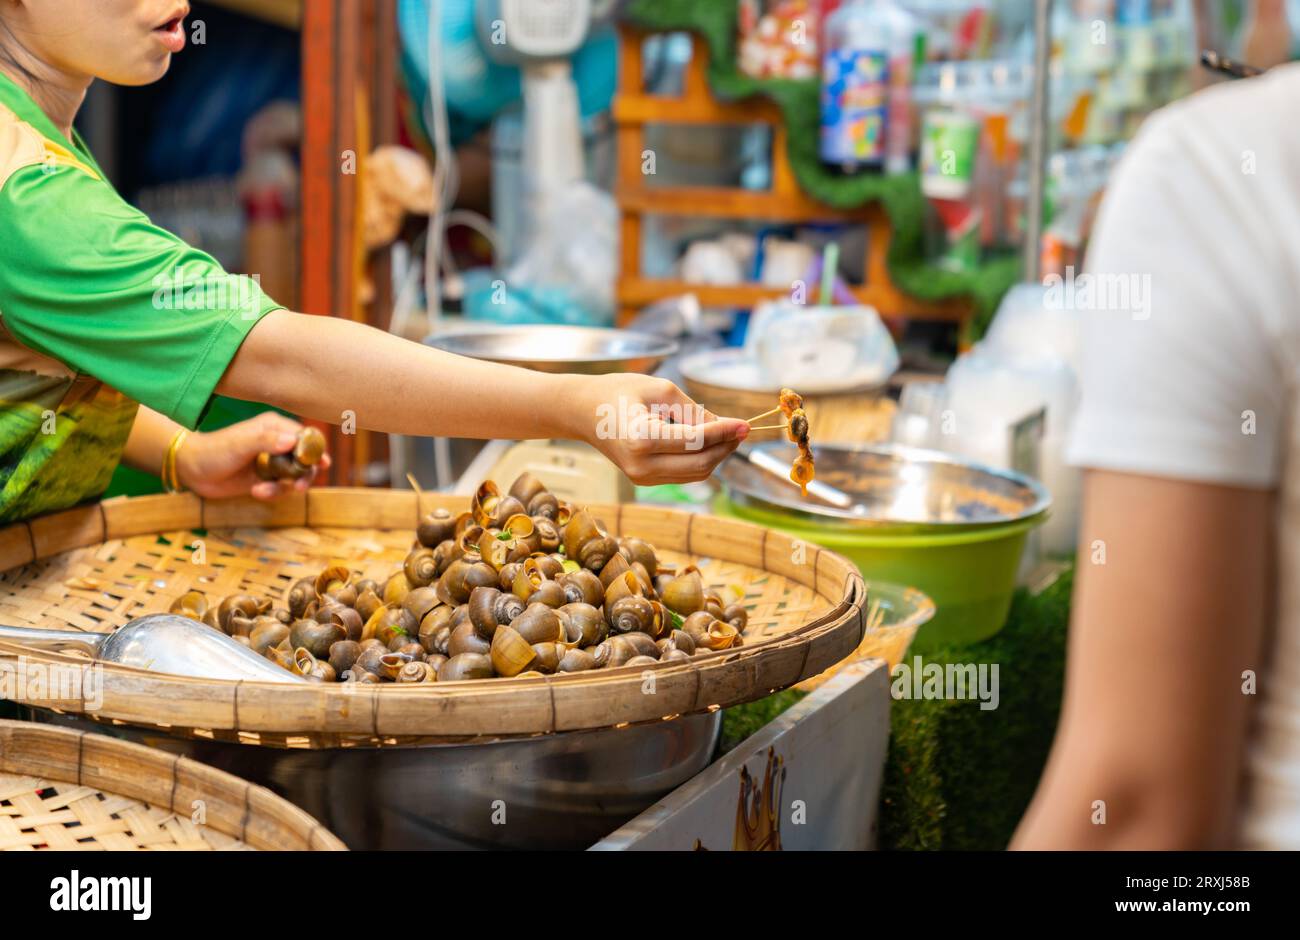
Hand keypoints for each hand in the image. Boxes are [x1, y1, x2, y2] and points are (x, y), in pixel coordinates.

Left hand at [175, 412, 330, 499]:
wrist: (192, 469)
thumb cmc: (215, 450)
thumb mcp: (240, 444)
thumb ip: (267, 440)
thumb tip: (294, 441)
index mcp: (275, 427)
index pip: (305, 436)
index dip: (315, 449)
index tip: (319, 463)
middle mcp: (278, 443)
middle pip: (306, 458)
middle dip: (304, 474)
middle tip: (297, 486)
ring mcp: (272, 462)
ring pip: (295, 476)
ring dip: (283, 487)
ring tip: (263, 491)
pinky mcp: (266, 478)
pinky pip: (281, 488)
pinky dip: (272, 492)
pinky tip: (256, 492)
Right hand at [565, 374, 747, 485]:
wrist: (583, 412)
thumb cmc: (620, 392)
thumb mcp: (659, 389)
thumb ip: (694, 409)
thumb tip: (726, 427)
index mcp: (641, 438)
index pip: (695, 440)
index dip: (724, 432)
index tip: (746, 424)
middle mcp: (641, 465)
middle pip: (700, 463)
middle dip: (726, 447)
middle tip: (742, 429)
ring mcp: (641, 477)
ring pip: (696, 473)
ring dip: (717, 455)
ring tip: (728, 434)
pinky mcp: (644, 481)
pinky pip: (684, 474)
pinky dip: (701, 460)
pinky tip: (709, 443)